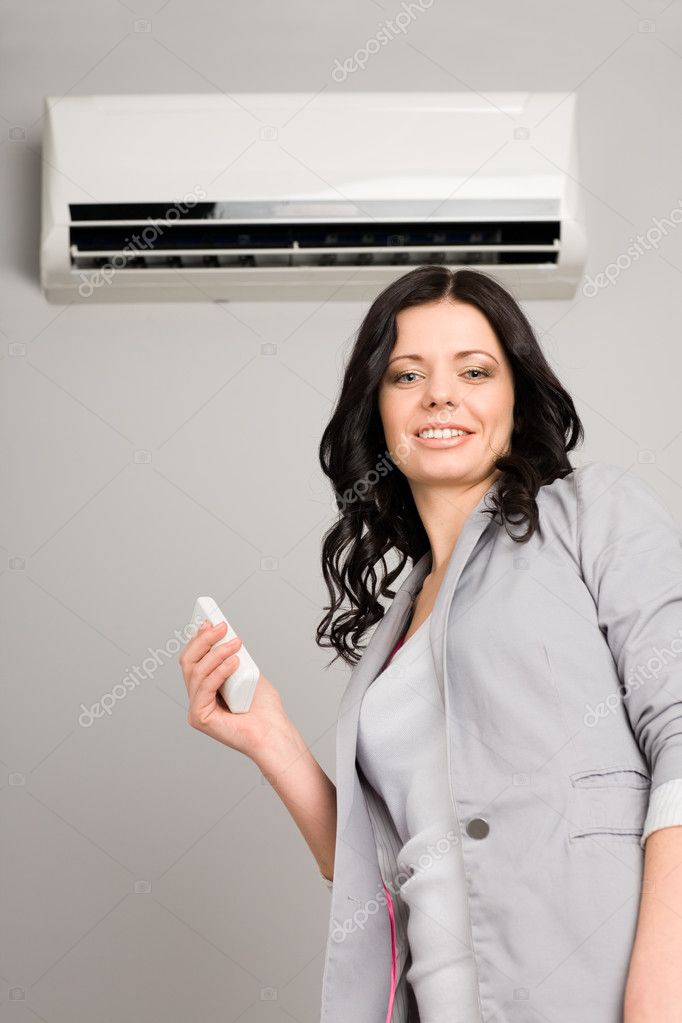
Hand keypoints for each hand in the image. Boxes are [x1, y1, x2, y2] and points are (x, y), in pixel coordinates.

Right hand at [179, 620, 289, 760]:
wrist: (274, 733)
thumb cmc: (264, 709)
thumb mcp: (248, 673)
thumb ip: (234, 657)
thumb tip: (226, 636)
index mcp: (206, 687)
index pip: (194, 659)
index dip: (198, 639)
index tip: (208, 620)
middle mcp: (197, 697)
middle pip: (189, 662)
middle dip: (204, 640)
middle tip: (222, 626)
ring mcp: (196, 708)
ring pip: (196, 672)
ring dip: (216, 653)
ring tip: (236, 643)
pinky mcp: (199, 718)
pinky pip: (205, 688)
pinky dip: (219, 672)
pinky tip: (234, 662)